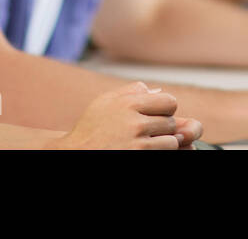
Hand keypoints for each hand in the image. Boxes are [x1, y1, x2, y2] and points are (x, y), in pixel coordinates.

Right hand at [53, 82, 201, 148]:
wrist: (76, 153)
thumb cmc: (90, 129)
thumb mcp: (104, 102)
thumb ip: (131, 91)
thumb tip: (158, 91)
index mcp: (128, 104)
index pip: (169, 102)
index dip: (166, 109)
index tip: (158, 115)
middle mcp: (135, 124)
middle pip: (171, 123)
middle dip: (163, 128)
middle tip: (149, 132)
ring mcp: (138, 145)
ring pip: (171, 142)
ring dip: (163, 144)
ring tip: (147, 143)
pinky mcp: (139, 157)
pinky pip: (165, 154)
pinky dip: (159, 152)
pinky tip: (144, 150)